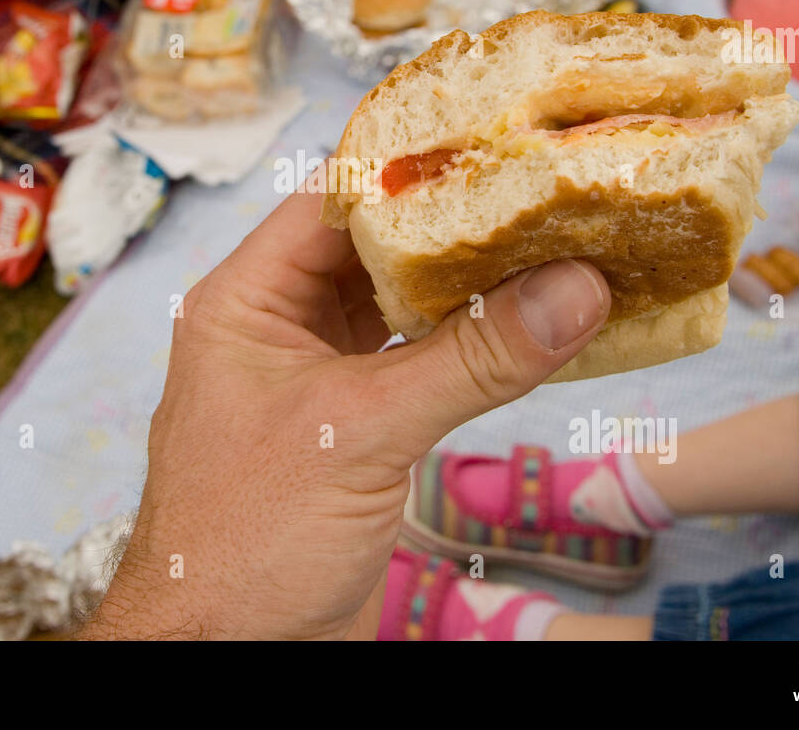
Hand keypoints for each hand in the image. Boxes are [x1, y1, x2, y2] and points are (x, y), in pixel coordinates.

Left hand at [84, 179, 609, 639]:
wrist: (226, 655)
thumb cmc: (244, 541)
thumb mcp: (361, 433)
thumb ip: (469, 360)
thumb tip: (572, 290)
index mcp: (246, 301)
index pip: (333, 202)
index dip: (413, 169)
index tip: (498, 144)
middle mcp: (280, 327)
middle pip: (378, 250)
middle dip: (460, 228)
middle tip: (549, 192)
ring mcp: (321, 377)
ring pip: (406, 308)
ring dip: (475, 289)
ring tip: (561, 247)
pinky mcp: (358, 425)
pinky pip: (424, 365)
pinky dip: (476, 348)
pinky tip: (538, 328)